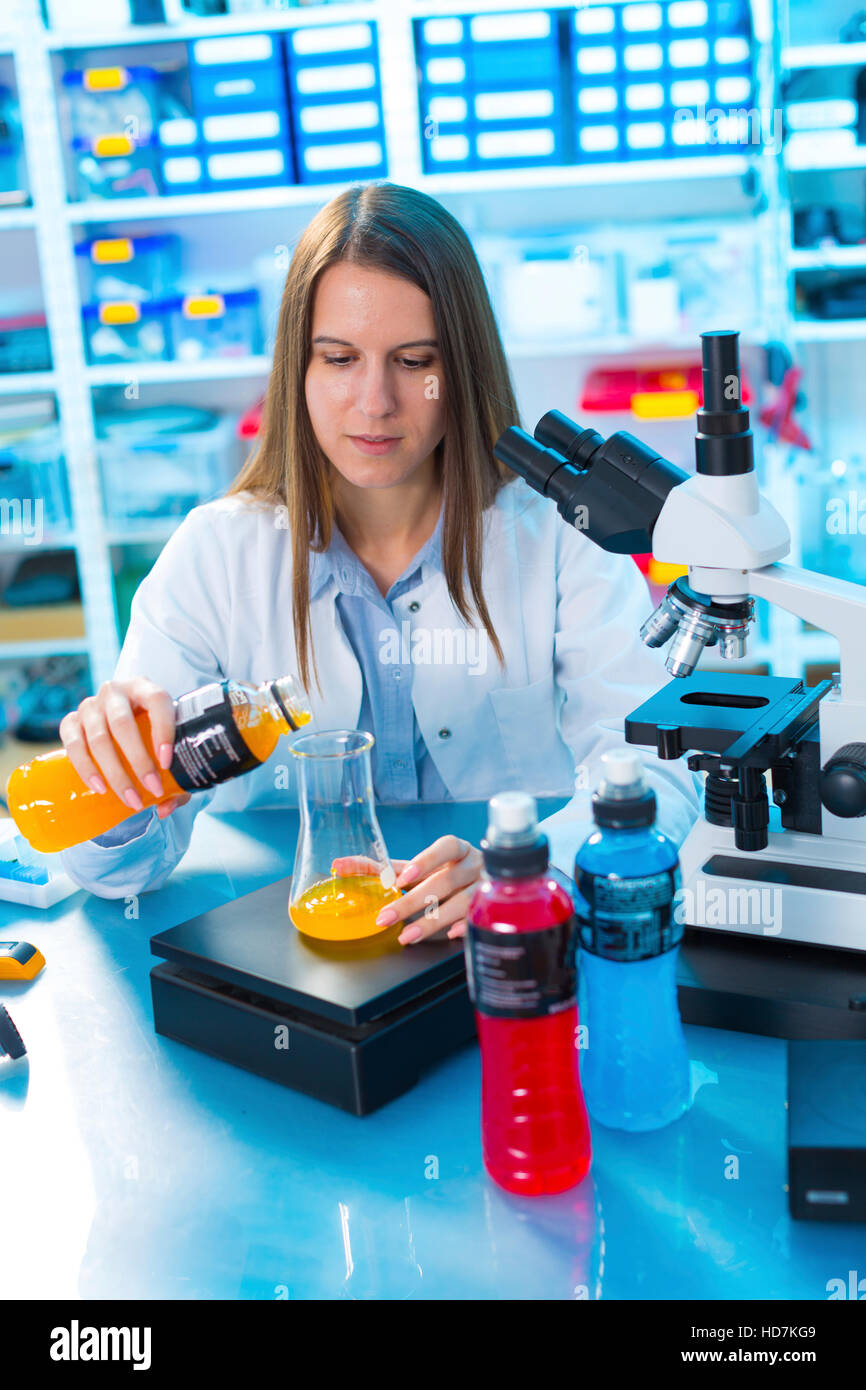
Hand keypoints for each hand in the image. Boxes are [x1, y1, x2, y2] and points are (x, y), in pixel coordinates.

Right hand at [58, 676, 190, 819]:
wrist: (119, 724)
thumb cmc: (149, 734)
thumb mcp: (165, 744)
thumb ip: (173, 774)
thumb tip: (164, 808)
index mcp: (144, 688)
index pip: (156, 701)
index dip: (163, 730)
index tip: (167, 763)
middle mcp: (115, 692)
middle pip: (123, 724)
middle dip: (139, 760)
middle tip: (153, 789)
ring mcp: (90, 706)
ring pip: (99, 738)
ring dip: (115, 773)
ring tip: (130, 799)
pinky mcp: (70, 721)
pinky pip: (73, 744)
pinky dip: (86, 769)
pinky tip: (100, 788)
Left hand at [331, 834, 483, 944]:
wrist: (480, 883)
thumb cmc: (442, 873)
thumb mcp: (415, 869)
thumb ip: (380, 867)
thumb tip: (339, 865)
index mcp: (456, 849)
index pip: (446, 847)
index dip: (426, 860)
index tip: (402, 879)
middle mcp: (472, 866)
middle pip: (445, 881)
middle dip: (412, 902)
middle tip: (386, 918)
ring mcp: (483, 888)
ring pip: (461, 903)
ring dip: (432, 920)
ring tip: (407, 935)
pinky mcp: (489, 909)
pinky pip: (478, 919)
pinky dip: (463, 927)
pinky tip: (448, 935)